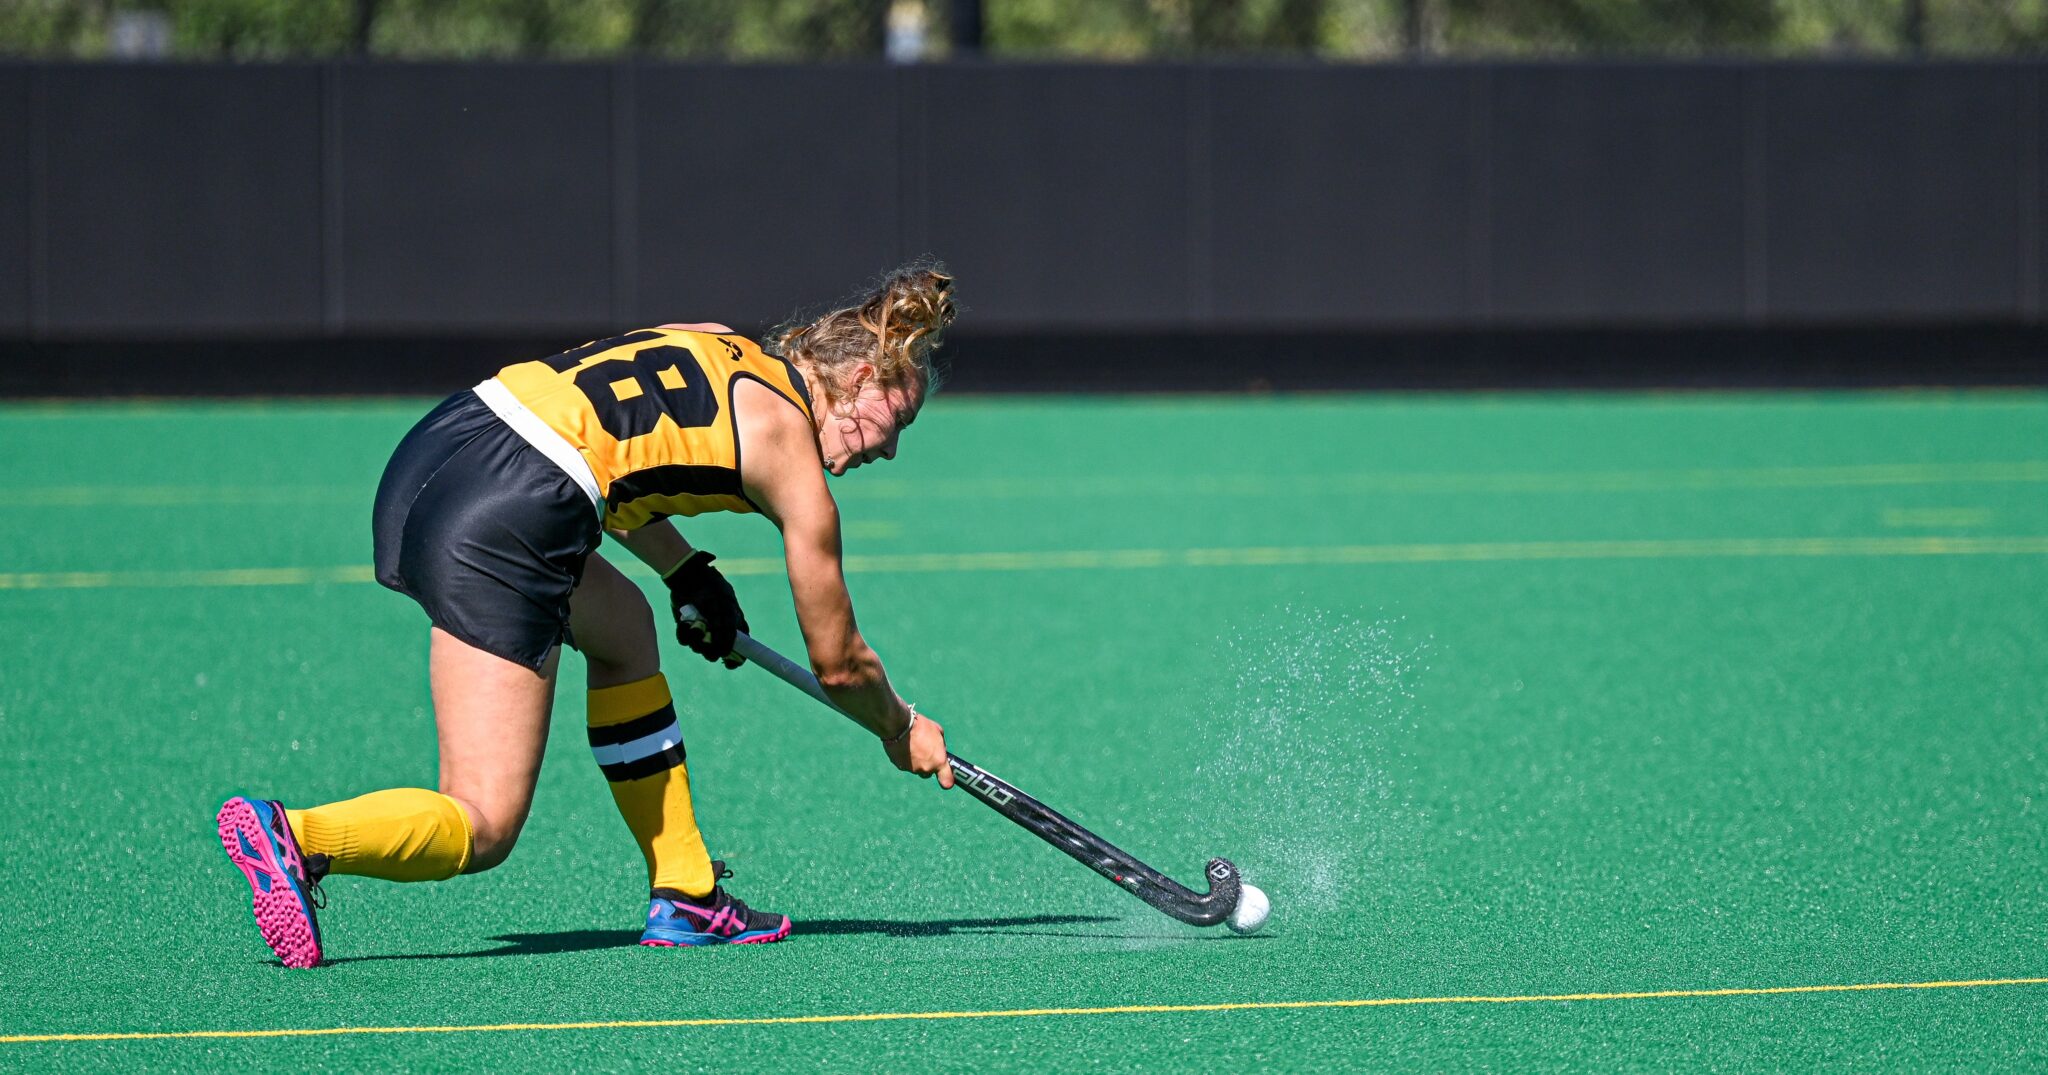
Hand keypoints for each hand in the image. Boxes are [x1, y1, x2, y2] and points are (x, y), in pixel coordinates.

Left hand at [662, 550, 747, 667]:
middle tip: (707, 639)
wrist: (689, 577)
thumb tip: (727, 651)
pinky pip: (684, 641)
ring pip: (699, 649)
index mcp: (733, 627)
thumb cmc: (712, 588)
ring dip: (697, 640)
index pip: (739, 652)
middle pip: (717, 654)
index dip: (735, 660)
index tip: (729, 662)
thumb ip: (728, 628)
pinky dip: (684, 634)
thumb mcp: (725, 606)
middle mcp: (718, 633)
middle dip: (711, 649)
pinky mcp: (686, 629)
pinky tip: (684, 623)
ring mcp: (702, 632)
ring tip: (695, 625)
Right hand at [883, 712, 953, 788]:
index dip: (947, 780)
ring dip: (916, 761)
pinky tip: (904, 747)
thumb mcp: (938, 732)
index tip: (945, 777)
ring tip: (912, 746)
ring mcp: (912, 769)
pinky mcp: (900, 766)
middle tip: (924, 751)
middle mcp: (926, 769)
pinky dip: (905, 758)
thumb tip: (938, 749)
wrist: (900, 726)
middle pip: (928, 773)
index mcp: (939, 761)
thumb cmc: (921, 726)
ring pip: (916, 769)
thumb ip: (940, 745)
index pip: (947, 781)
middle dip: (927, 765)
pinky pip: (905, 764)